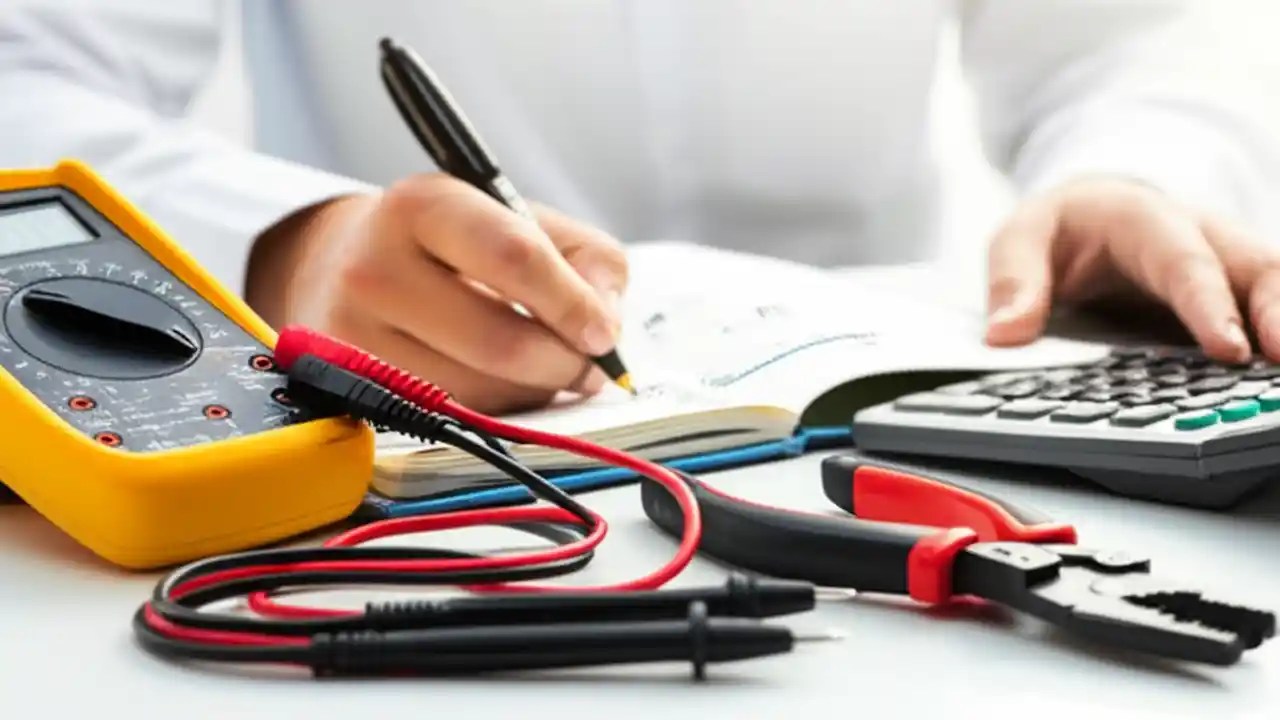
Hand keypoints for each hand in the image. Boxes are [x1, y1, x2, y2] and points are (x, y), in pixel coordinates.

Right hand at [245, 174, 626, 414]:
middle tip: (589, 363)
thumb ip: (589, 260)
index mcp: (424, 206)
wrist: (348, 263)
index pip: (514, 257)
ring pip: (478, 393)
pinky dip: (497, 408)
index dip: (572, 304)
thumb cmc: (453, 242)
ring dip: (534, 391)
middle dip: (563, 363)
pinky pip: (451, 418)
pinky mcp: (352, 388)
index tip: (604, 333)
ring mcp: (354, 335)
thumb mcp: (523, 218)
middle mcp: (376, 269)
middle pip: (499, 342)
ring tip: (547, 366)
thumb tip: (606, 324)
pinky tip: (503, 381)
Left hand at [984, 177, 1279, 362]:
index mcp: (1144, 218)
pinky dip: (1272, 337)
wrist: (1087, 212)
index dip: (1209, 304)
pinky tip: (1270, 377)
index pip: (1184, 261)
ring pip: (1271, 285)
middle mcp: (1199, 234)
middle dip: (1277, 312)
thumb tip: (1005, 334)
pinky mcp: (1230, 295)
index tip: (1228, 348)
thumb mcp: (1018, 241)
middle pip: (1254, 266)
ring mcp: (1222, 265)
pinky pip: (1263, 312)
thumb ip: (1013, 282)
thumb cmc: (1057, 228)